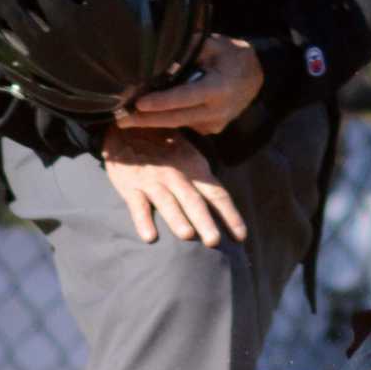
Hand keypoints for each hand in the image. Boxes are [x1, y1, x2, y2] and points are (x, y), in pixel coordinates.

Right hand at [101, 127, 246, 248]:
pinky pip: (137, 205)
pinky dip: (143, 220)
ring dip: (177, 219)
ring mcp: (153, 180)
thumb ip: (203, 179)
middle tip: (215, 242)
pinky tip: (149, 237)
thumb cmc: (164, 146)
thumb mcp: (189, 155)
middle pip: (194, 201)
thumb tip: (223, 206)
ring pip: (167, 202)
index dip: (230, 216)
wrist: (129, 127)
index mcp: (195, 169)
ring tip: (187, 235)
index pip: (217, 195)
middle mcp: (177, 175)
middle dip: (205, 221)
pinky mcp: (130, 185)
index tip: (241, 237)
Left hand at [114, 34, 263, 135]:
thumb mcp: (215, 45)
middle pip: (176, 118)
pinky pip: (185, 124)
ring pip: (178, 124)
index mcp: (219, 87)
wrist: (257, 77)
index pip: (186, 96)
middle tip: (120, 120)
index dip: (162, 101)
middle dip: (146, 120)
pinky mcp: (211, 129)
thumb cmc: (232, 56)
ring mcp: (215, 123)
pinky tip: (147, 116)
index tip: (139, 103)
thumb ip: (191, 48)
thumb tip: (161, 47)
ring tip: (125, 119)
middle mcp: (217, 110)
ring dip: (152, 122)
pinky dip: (166, 120)